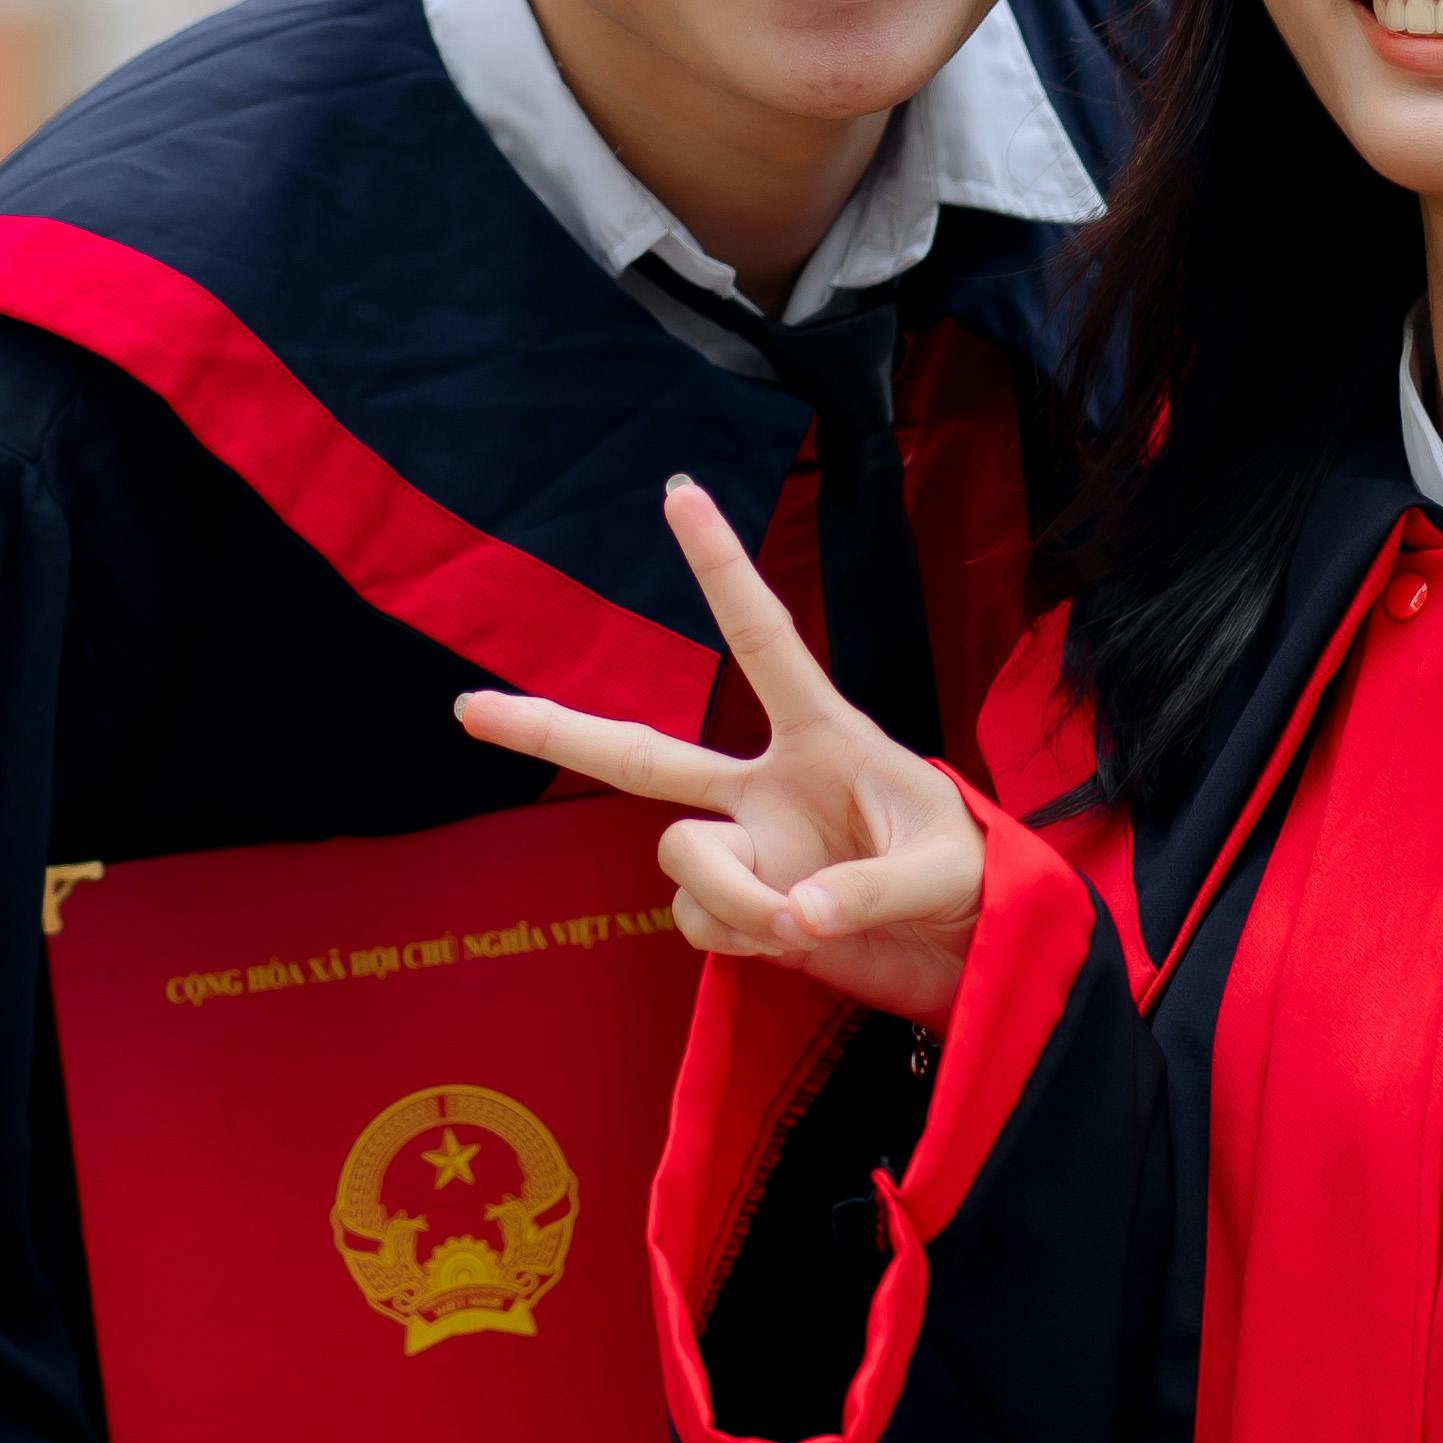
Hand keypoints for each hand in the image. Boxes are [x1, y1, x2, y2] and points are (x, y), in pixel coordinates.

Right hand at [456, 478, 986, 1030]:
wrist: (975, 952)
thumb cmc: (975, 878)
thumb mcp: (947, 867)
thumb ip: (870, 888)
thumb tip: (792, 916)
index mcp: (822, 736)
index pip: (762, 639)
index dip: (720, 567)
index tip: (678, 490)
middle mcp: (764, 787)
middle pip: (639, 753)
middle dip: (550, 729)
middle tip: (467, 708)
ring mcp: (745, 850)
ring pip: (677, 859)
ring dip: (728, 895)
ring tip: (799, 917)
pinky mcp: (740, 911)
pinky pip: (698, 923)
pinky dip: (738, 935)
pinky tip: (789, 938)